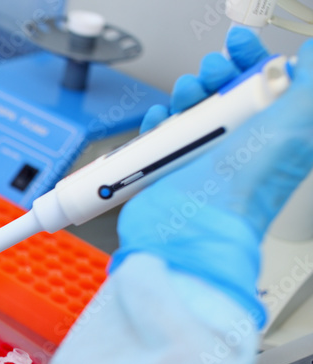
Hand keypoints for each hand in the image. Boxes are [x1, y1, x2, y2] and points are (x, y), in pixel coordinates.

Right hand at [112, 29, 312, 324]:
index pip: (267, 83)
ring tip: (184, 96)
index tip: (238, 46)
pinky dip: (159, 122)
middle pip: (227, 93)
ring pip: (194, 111)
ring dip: (186, 94)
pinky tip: (160, 119)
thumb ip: (308, 85)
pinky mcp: (173, 169)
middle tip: (212, 72)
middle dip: (216, 73)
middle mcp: (242, 145)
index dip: (252, 59)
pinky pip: (163, 136)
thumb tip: (308, 59)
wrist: (198, 224)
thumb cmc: (246, 186)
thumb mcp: (295, 122)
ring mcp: (206, 158)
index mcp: (276, 132)